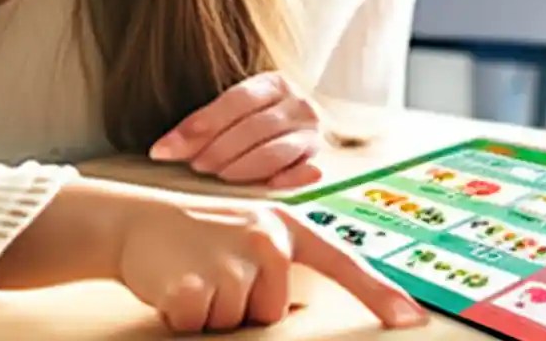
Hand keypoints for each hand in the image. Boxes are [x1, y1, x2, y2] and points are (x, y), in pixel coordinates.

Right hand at [0, 179, 428, 333]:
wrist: (135, 219)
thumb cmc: (200, 234)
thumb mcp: (249, 234)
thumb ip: (278, 263)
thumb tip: (290, 309)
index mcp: (286, 226)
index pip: (343, 262)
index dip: (380, 294)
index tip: (410, 320)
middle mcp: (267, 237)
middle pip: (272, 311)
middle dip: (242, 306)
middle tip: (216, 274)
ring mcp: (232, 259)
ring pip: (235, 323)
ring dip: (211, 312)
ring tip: (195, 274)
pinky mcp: (195, 284)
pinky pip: (199, 326)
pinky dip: (182, 317)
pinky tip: (174, 284)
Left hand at [150, 72, 322, 187]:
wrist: (291, 128)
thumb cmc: (251, 121)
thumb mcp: (231, 112)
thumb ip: (203, 126)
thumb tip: (161, 150)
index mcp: (274, 83)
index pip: (236, 101)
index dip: (201, 125)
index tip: (166, 149)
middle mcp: (299, 104)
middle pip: (255, 127)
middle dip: (219, 149)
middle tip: (195, 166)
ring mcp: (311, 133)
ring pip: (274, 152)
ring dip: (241, 168)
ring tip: (217, 177)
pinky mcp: (317, 160)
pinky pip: (302, 173)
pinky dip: (283, 181)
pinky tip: (262, 188)